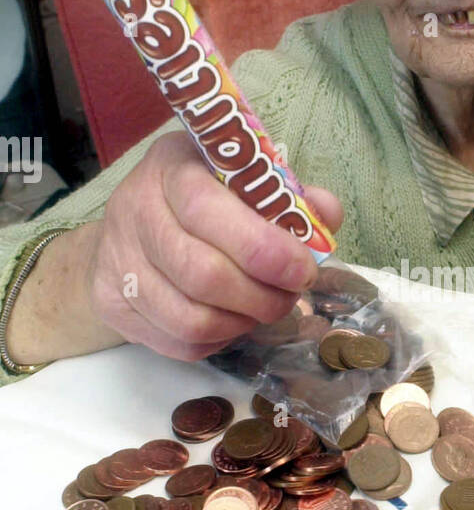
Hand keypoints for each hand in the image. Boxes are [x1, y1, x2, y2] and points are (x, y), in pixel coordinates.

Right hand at [85, 132, 343, 361]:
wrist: (129, 227)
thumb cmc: (204, 198)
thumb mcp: (243, 178)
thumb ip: (287, 195)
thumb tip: (326, 213)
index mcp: (172, 167)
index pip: (208, 211)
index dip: (263, 249)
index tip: (303, 270)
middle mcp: (134, 209)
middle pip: (201, 274)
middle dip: (261, 296)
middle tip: (289, 297)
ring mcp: (117, 260)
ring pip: (189, 318)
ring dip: (242, 323)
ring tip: (262, 310)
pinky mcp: (110, 303)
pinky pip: (177, 342)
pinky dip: (218, 341)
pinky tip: (231, 321)